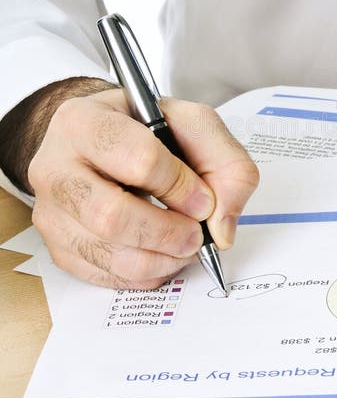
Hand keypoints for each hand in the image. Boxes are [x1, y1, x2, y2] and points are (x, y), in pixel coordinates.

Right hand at [28, 88, 258, 288]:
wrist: (101, 139)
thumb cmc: (142, 129)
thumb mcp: (192, 123)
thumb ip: (225, 163)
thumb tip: (222, 227)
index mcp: (84, 122)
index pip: (138, 160)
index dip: (181, 187)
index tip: (205, 199)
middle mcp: (55, 167)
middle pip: (111, 215)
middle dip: (168, 232)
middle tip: (196, 234)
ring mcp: (50, 211)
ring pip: (107, 253)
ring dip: (160, 258)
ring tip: (184, 245)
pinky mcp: (57, 247)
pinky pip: (102, 275)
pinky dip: (143, 274)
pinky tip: (161, 255)